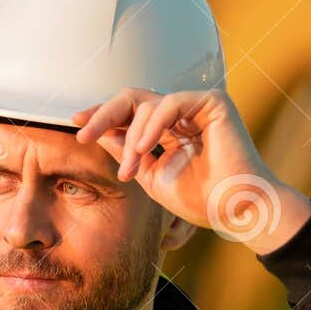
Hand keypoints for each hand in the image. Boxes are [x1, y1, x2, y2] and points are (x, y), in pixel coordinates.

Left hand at [72, 87, 310, 254]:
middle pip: (132, 99)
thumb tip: (99, 132)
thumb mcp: (150, 175)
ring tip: (130, 168)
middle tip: (83, 133)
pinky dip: (152, 125)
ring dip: (132, 138)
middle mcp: (183, 113)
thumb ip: (127, 152)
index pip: (130, 112)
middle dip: (103, 114)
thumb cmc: (200, 199)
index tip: (76, 125)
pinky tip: (143, 148)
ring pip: (147, 103)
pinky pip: (170, 103)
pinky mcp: (213, 103)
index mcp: (170, 129)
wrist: (234, 210)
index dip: (102, 115)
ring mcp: (198, 106)